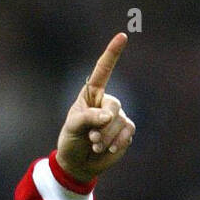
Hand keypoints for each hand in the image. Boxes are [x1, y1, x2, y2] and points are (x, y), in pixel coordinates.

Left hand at [55, 33, 134, 182]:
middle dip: (101, 126)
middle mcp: (106, 103)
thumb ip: (88, 118)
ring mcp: (118, 117)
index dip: (112, 53)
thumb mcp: (72, 127)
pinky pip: (127, 132)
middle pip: (113, 106)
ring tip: (95, 146)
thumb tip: (109, 116)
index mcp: (91, 95)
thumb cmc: (71, 141)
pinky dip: (117, 142)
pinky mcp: (126, 131)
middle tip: (90, 139)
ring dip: (106, 138)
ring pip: (120, 122)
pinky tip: (109, 149)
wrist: (78, 164)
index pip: (103, 71)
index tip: (122, 36)